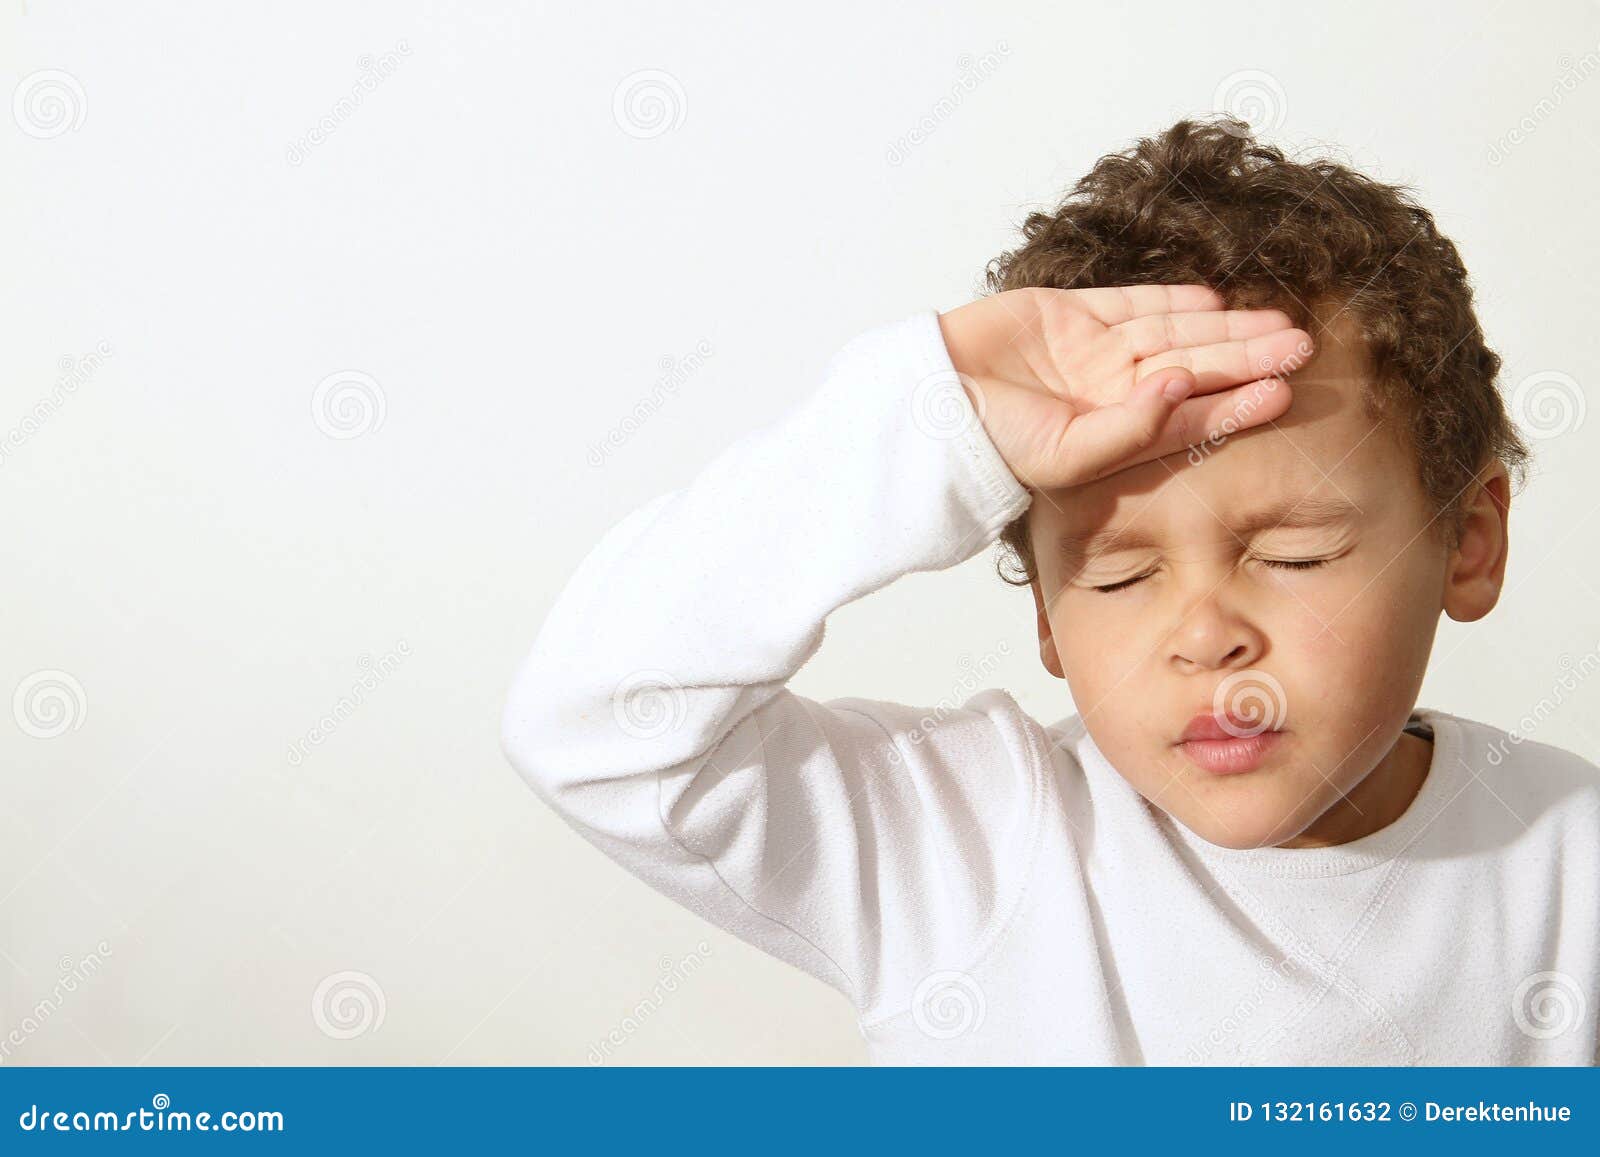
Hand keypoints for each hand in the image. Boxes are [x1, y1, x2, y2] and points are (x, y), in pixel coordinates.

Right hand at [937, 285, 1312, 489]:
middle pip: (1193, 370)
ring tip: (1276, 320)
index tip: (1284, 392)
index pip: (1191, 420)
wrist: (926, 401)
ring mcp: (1090, 352)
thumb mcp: (1064, 455)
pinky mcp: (1066, 313)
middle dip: (1246, 358)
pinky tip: (1214, 296)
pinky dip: (1171, 297)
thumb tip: (1179, 389)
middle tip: (1301, 345)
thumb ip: (1127, 429)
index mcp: (1113, 436)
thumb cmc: (988, 443)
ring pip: (1173, 333)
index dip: (1237, 405)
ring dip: (1223, 326)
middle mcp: (1109, 394)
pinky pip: (1131, 302)